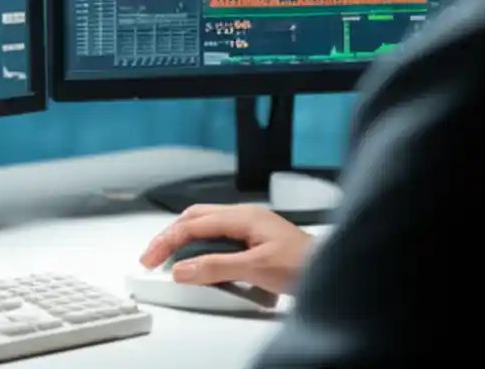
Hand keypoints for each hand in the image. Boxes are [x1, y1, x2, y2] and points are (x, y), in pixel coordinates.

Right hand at [138, 204, 313, 294]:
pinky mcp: (253, 239)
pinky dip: (201, 248)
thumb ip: (217, 268)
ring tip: (170, 260)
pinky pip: (218, 238)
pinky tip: (199, 262)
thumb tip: (182, 269)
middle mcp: (243, 216)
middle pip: (194, 218)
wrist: (333, 269)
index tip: (150, 259)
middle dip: (170, 236)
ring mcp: (249, 226)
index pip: (193, 224)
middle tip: (152, 257)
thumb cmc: (304, 264)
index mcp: (242, 216)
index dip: (167, 241)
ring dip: (184, 241)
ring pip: (205, 226)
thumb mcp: (256, 268)